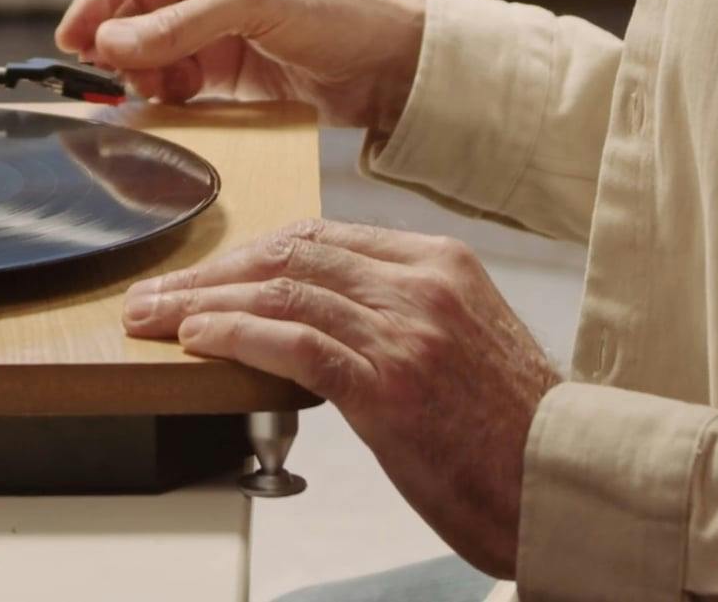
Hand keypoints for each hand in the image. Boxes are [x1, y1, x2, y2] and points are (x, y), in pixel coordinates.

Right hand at [55, 0, 427, 129]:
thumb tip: (110, 43)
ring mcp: (216, 19)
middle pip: (136, 2)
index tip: (76, 34)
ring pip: (149, 43)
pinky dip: (164, 91)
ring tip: (148, 89)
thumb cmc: (342, 7)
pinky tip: (171, 101)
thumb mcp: (257, 3)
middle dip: (118, 37)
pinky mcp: (226, 64)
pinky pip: (174, 75)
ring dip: (140, 68)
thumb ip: (181, 24)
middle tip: (103, 72)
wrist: (395, 66)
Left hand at [126, 218, 559, 577]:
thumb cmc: (513, 430)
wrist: (565, 480)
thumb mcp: (461, 343)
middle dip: (210, 273)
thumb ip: (398, 316)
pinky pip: (293, 341)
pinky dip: (234, 335)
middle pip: (290, 254)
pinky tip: (197, 341)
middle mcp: (421, 284)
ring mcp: (405, 330)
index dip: (248, 255)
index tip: (204, 275)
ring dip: (201, 304)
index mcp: (440, 264)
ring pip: (281, 291)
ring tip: (153, 319)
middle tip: (155, 294)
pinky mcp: (390, 383)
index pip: (320, 237)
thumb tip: (317, 321)